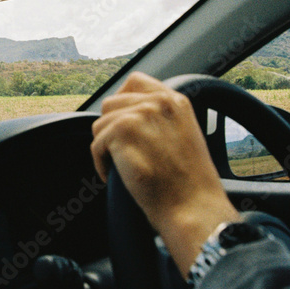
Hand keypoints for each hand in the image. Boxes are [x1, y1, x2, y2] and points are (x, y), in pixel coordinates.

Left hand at [91, 72, 239, 276]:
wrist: (193, 206)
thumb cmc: (189, 183)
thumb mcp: (184, 135)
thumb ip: (161, 118)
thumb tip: (129, 114)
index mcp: (175, 100)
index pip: (135, 81)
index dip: (121, 101)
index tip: (120, 123)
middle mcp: (158, 102)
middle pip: (111, 103)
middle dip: (110, 129)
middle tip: (120, 153)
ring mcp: (140, 114)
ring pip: (100, 124)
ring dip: (105, 148)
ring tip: (120, 167)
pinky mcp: (123, 131)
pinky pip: (96, 145)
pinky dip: (100, 164)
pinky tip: (114, 177)